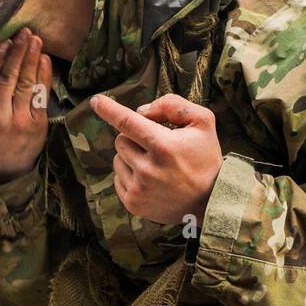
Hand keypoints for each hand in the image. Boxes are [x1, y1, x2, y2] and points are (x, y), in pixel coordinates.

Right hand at [0, 28, 51, 183]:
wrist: (5, 166)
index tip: (4, 40)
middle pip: (8, 78)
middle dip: (17, 52)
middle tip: (24, 32)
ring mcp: (19, 122)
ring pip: (26, 84)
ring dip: (32, 59)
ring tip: (36, 40)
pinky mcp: (37, 126)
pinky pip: (40, 95)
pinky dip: (43, 75)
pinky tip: (44, 60)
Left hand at [90, 92, 222, 225]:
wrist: (211, 202)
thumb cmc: (206, 158)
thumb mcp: (203, 122)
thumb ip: (173, 106)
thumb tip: (141, 110)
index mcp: (163, 146)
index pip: (127, 122)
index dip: (108, 109)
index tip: (95, 101)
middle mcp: (148, 169)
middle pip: (121, 140)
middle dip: (134, 137)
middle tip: (155, 146)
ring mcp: (139, 189)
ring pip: (118, 159)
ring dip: (131, 156)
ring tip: (155, 165)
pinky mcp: (133, 204)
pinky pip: (118, 179)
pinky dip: (130, 174)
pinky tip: (150, 179)